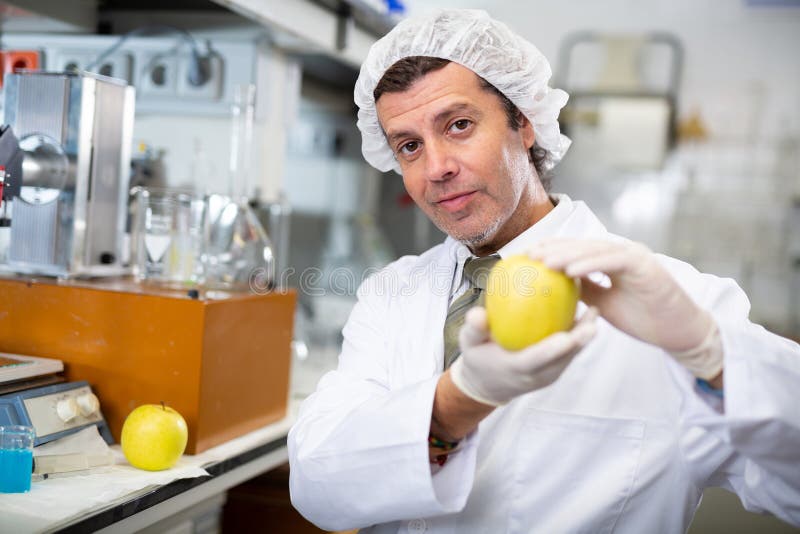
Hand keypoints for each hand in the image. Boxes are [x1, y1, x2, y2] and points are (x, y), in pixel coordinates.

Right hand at [449, 306, 597, 405]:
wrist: (488, 383)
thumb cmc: (479, 358)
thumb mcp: (469, 343)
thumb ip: (474, 329)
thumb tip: (478, 313)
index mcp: (516, 369)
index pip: (537, 361)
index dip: (553, 349)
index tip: (567, 335)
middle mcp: (537, 376)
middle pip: (563, 358)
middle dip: (579, 340)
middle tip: (592, 318)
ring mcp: (549, 374)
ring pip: (572, 356)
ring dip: (585, 336)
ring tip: (594, 310)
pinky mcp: (556, 369)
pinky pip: (571, 352)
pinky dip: (579, 335)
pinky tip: (585, 311)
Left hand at [528, 238, 713, 352]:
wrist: (679, 332)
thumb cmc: (644, 318)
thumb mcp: (605, 304)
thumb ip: (585, 290)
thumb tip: (555, 286)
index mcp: (612, 260)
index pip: (577, 250)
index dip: (551, 250)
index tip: (525, 257)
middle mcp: (622, 253)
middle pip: (582, 245)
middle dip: (553, 247)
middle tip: (527, 254)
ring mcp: (634, 256)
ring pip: (594, 250)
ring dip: (567, 254)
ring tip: (542, 260)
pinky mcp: (644, 265)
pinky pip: (612, 261)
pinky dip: (590, 264)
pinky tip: (569, 270)